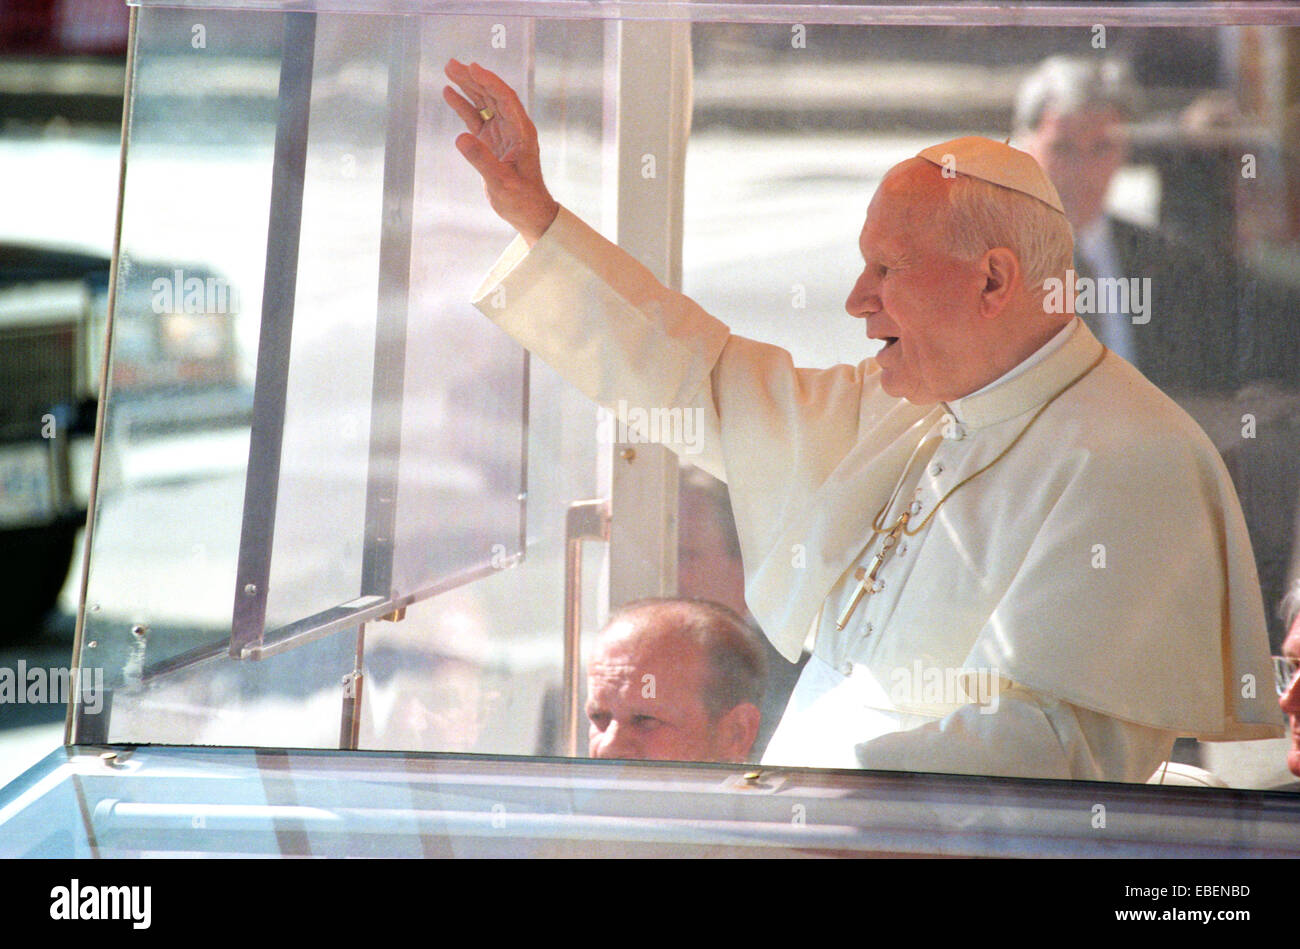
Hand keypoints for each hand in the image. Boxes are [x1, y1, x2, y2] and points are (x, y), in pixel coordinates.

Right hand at [443, 58, 558, 244]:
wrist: (528, 212)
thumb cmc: (521, 199)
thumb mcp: (501, 182)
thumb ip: (482, 160)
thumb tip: (460, 138)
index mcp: (522, 132)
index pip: (505, 99)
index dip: (489, 82)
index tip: (472, 68)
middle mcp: (513, 127)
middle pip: (492, 95)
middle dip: (473, 78)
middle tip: (452, 64)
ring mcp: (501, 132)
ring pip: (483, 103)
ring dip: (467, 86)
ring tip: (449, 70)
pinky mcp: (491, 141)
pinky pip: (476, 117)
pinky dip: (463, 105)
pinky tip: (450, 92)